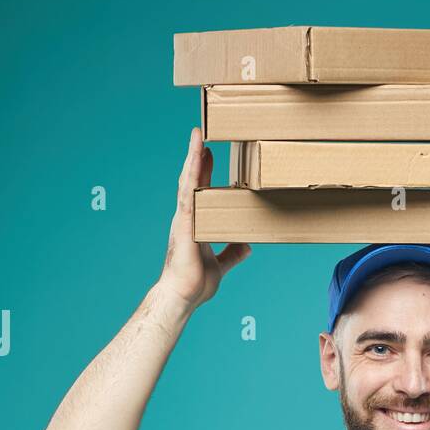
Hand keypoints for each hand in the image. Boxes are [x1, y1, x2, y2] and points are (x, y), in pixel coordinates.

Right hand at [158, 126, 250, 309]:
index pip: (199, 193)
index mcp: (195, 225)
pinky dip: (192, 169)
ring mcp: (184, 217)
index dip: (203, 173)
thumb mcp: (221, 265)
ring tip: (198, 135)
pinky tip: (197, 153)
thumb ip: (231, 254)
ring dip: (193, 156)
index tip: (208, 155)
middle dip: (197, 159)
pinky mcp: (185, 220)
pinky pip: (189, 189)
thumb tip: (246, 247)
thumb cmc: (196, 283)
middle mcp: (187, 217)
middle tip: (202, 136)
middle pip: (192, 181)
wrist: (183, 295)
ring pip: (188, 180)